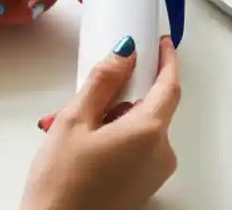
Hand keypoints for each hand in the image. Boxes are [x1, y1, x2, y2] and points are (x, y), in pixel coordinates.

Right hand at [23, 35, 180, 209]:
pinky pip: (137, 148)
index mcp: (149, 132)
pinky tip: (85, 146)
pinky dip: (116, 138)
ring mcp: (154, 172)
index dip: (166, 60)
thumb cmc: (61, 186)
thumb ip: (103, 81)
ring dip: (112, 119)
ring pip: (140, 128)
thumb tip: (124, 54)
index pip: (169, 85)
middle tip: (89, 96)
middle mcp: (160, 153)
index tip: (161, 45)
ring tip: (75, 129)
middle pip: (150, 106)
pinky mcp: (144, 185)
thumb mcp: (74, 121)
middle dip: (121, 96)